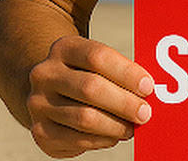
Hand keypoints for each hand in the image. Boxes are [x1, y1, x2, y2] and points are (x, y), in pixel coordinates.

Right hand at [26, 35, 153, 157]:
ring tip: (132, 127)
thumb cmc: (86, 71)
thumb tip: (150, 89)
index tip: (149, 86)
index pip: (98, 57)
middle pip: (90, 88)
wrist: (48, 89)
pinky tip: (115, 136)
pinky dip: (101, 140)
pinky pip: (75, 140)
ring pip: (84, 117)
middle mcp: (45, 74)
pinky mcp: (39, 131)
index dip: (126, 72)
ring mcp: (38, 104)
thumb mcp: (96, 59)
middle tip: (146, 113)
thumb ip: (120, 68)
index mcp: (64, 48)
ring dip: (115, 125)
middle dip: (123, 103)